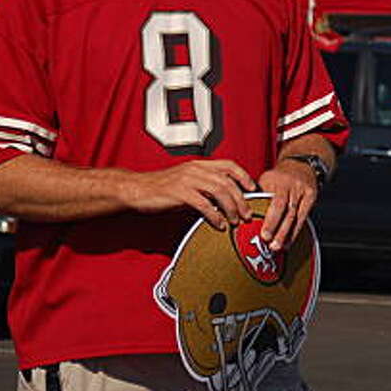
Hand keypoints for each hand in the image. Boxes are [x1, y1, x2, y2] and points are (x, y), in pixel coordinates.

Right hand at [123, 160, 255, 229]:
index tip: (253, 189)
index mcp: (198, 165)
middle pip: (227, 182)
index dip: (244, 176)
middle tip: (247, 215)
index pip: (228, 165)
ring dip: (230, 208)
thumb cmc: (161, 189)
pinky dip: (214, 216)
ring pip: (219, 191)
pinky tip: (219, 225)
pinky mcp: (179, 193)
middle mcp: (195, 169)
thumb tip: (223, 201)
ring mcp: (187, 180)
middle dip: (241, 199)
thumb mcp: (186, 182)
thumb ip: (203, 187)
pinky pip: (203, 204)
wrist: (136, 189)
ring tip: (235, 222)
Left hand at [256, 159, 317, 251]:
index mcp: (272, 179)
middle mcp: (287, 183)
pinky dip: (295, 232)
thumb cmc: (279, 177)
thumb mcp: (266, 179)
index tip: (257, 229)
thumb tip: (240, 215)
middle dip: (274, 225)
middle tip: (266, 240)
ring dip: (285, 233)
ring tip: (277, 247)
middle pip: (281, 207)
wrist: (301, 164)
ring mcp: (301, 189)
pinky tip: (288, 242)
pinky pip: (303, 217)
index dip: (263, 215)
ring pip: (293, 214)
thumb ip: (256, 196)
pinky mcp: (311, 196)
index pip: (266, 199)